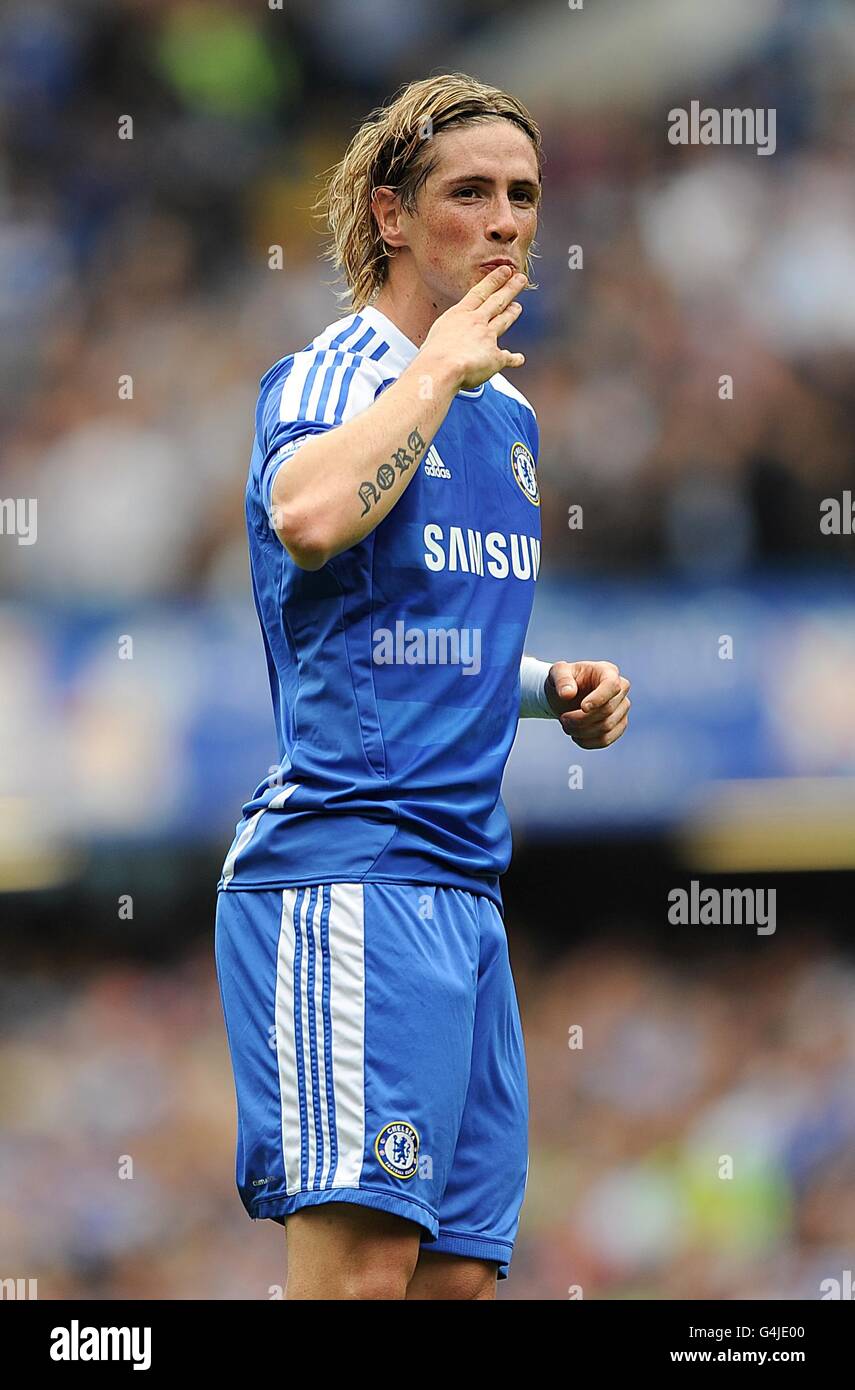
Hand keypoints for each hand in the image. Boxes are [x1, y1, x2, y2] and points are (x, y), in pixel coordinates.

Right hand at [421, 264, 527, 391]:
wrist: (441, 368)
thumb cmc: (431, 356)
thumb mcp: (436, 335)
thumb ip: (448, 334)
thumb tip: (449, 343)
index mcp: (459, 315)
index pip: (479, 293)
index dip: (494, 281)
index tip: (505, 270)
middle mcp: (476, 322)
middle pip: (496, 301)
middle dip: (510, 288)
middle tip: (520, 278)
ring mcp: (488, 337)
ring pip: (503, 321)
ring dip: (512, 313)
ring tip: (518, 307)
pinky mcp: (496, 357)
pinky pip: (507, 357)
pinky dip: (514, 359)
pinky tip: (519, 359)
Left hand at [545, 660, 630, 747]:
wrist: (566, 696)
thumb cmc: (564, 681)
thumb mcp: (557, 673)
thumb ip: (561, 679)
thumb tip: (567, 694)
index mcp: (607, 671)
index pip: (612, 685)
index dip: (599, 698)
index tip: (582, 707)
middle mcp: (621, 689)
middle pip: (607, 710)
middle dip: (581, 719)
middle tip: (563, 719)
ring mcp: (622, 708)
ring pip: (607, 727)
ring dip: (582, 731)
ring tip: (566, 726)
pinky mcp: (619, 725)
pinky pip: (606, 740)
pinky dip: (587, 742)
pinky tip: (575, 736)